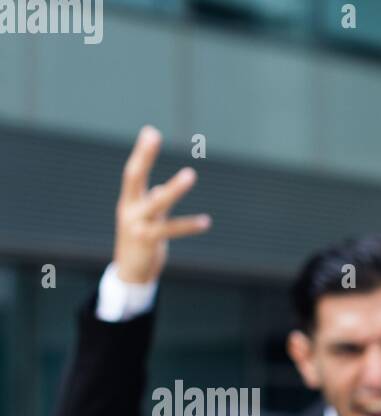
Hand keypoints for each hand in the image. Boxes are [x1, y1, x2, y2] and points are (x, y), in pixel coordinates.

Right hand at [113, 125, 210, 284]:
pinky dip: (189, 225)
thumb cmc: (140, 243)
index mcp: (129, 201)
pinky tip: (205, 221)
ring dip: (174, 188)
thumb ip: (155, 204)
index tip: (150, 131)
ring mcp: (136, 225)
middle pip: (134, 176)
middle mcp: (129, 209)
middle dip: (144, 155)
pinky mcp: (147, 241)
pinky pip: (171, 230)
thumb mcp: (146, 220)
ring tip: (190, 174)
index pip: (133, 172)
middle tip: (153, 135)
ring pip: (157, 202)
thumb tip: (161, 188)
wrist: (131, 274)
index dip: (142, 153)